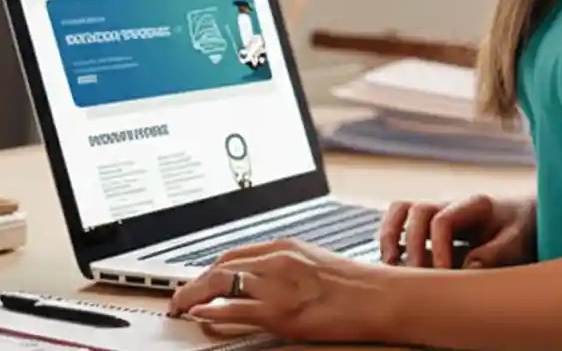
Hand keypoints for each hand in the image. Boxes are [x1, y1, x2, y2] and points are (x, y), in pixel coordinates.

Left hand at [168, 239, 383, 341]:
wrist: (380, 297)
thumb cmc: (357, 285)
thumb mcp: (317, 264)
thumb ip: (288, 268)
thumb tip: (265, 280)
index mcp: (287, 247)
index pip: (235, 253)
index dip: (211, 268)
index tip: (201, 279)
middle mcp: (278, 260)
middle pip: (221, 264)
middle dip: (195, 280)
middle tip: (182, 294)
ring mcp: (277, 285)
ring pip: (220, 282)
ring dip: (193, 294)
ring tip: (182, 305)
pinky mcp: (279, 312)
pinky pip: (233, 310)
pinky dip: (210, 311)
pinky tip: (199, 314)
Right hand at [380, 194, 536, 268]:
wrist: (524, 218)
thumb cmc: (521, 230)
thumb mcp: (517, 241)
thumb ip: (495, 253)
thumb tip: (468, 267)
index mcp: (475, 204)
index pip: (442, 220)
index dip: (437, 250)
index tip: (443, 276)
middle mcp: (450, 203)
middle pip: (416, 212)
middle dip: (412, 247)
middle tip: (417, 279)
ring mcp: (437, 210)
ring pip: (401, 210)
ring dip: (390, 236)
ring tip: (389, 268)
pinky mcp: (429, 223)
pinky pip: (400, 221)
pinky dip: (390, 239)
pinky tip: (392, 266)